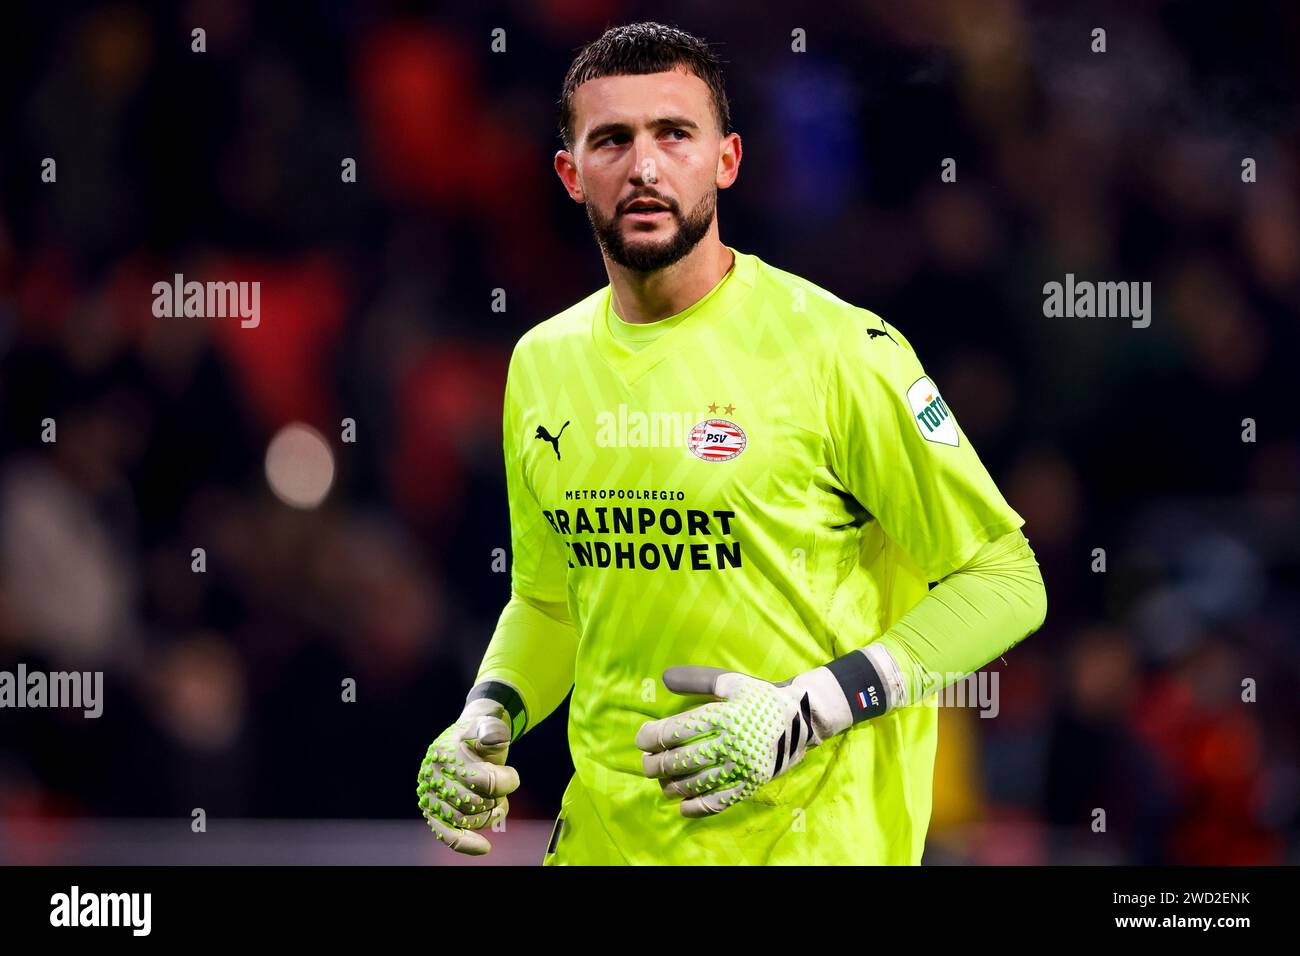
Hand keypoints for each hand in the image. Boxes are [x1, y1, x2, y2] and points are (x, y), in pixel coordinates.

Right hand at [417, 697, 520, 853]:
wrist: (467, 741)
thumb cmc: (480, 736)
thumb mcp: (488, 726)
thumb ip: (492, 730)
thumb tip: (493, 738)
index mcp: (444, 754)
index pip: (481, 781)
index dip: (505, 782)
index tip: (512, 776)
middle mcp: (432, 777)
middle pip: (474, 804)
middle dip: (496, 799)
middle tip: (502, 789)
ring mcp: (431, 797)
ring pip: (465, 820)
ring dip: (489, 815)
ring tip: (497, 802)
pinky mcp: (435, 814)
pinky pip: (448, 834)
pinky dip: (466, 843)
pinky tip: (485, 847)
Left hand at [635, 665, 825, 817]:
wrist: (803, 717)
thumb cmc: (760, 696)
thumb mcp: (730, 681)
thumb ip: (697, 680)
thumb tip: (664, 679)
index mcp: (723, 715)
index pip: (675, 731)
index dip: (651, 737)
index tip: (642, 739)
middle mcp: (731, 743)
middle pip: (680, 760)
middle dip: (656, 765)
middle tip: (646, 765)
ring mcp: (742, 767)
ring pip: (696, 783)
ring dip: (672, 786)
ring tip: (663, 784)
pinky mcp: (752, 784)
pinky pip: (719, 802)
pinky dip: (697, 807)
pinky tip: (683, 806)